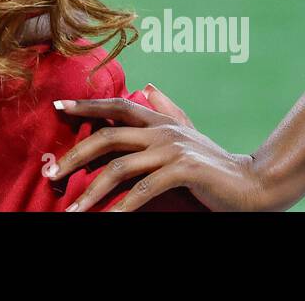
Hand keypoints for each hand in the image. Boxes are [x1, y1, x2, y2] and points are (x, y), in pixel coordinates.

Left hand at [48, 84, 276, 211]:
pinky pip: (144, 189)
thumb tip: (148, 86)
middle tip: (51, 175)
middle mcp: (162, 130)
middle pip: (106, 137)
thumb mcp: (187, 133)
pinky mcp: (184, 170)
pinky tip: (109, 218)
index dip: (85, 104)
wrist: (254, 183)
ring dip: (92, 191)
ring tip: (73, 210)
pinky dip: (124, 206)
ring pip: (119, 167)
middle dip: (74, 156)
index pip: (116, 105)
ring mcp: (172, 149)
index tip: (56, 107)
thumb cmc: (215, 163)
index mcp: (159, 120)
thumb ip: (166, 110)